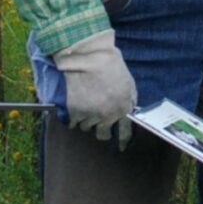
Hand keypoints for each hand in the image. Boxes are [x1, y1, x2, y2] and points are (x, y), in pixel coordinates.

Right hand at [54, 31, 137, 147]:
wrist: (87, 56)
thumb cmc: (109, 64)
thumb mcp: (127, 82)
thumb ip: (129, 99)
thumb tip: (129, 110)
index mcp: (123, 108)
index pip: (125, 132)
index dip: (123, 141)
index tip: (121, 147)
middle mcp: (107, 116)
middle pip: (103, 134)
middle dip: (101, 127)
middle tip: (96, 117)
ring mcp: (90, 116)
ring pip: (86, 128)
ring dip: (86, 119)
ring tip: (84, 102)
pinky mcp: (74, 113)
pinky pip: (72, 122)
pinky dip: (72, 117)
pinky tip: (74, 104)